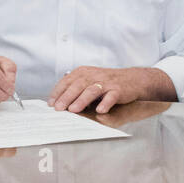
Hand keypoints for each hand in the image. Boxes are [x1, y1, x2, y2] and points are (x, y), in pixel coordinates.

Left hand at [48, 66, 171, 112]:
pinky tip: (100, 110)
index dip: (58, 92)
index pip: (67, 81)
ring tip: (74, 109)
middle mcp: (94, 75)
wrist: (132, 79)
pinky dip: (105, 103)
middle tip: (59, 108)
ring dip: (82, 100)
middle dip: (66, 97)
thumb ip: (75, 88)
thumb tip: (57, 101)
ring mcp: (106, 82)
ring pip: (92, 90)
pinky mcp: (118, 90)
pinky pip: (111, 96)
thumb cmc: (107, 82)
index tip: (51, 103)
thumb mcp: (89, 80)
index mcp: (84, 72)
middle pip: (78, 85)